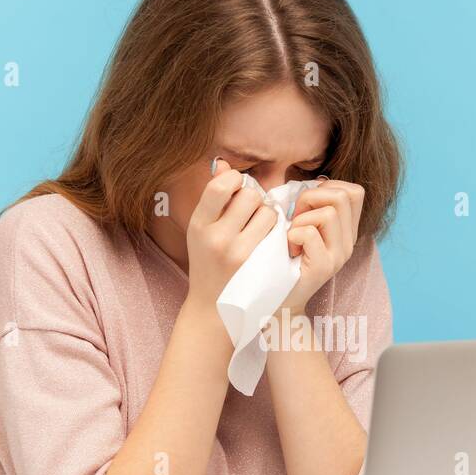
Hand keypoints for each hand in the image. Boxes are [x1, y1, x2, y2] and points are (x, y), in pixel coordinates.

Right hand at [183, 158, 279, 309]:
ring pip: (268, 212)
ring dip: (268, 215)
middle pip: (250, 195)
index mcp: (198, 224)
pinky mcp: (257, 265)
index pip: (221, 185)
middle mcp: (215, 237)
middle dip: (254, 199)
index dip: (235, 180)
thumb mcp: (201, 231)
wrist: (213, 310)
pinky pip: (277, 232)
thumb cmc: (209, 264)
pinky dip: (277, 232)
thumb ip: (213, 198)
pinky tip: (269, 241)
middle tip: (250, 213)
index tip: (236, 190)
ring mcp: (238, 252)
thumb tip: (223, 163)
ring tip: (259, 229)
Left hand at [281, 180, 364, 313]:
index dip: (327, 188)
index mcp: (347, 231)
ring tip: (292, 237)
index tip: (308, 205)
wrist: (280, 301)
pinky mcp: (324, 267)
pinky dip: (292, 235)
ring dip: (300, 220)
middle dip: (310, 198)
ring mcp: (339, 256)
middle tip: (296, 220)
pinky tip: (289, 249)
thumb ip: (313, 205)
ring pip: (327, 213)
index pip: (354, 191)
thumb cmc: (284, 259)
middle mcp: (349, 243)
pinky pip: (309, 233)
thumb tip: (314, 181)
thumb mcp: (303, 226)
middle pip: (342, 196)